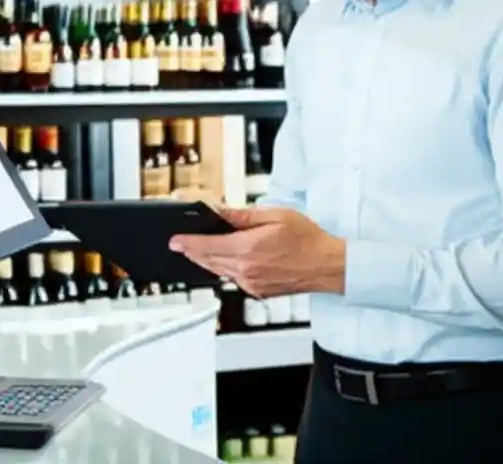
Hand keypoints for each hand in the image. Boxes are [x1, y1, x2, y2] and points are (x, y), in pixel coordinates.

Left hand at [167, 187, 345, 297]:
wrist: (327, 265)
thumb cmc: (307, 240)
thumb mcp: (275, 216)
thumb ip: (242, 215)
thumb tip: (220, 211)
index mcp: (248, 249)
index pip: (207, 247)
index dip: (187, 244)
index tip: (174, 241)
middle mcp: (246, 270)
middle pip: (208, 261)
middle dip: (192, 252)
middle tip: (180, 245)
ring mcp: (251, 283)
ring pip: (219, 272)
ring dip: (206, 261)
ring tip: (197, 251)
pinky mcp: (257, 291)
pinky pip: (233, 280)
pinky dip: (224, 270)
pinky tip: (224, 261)